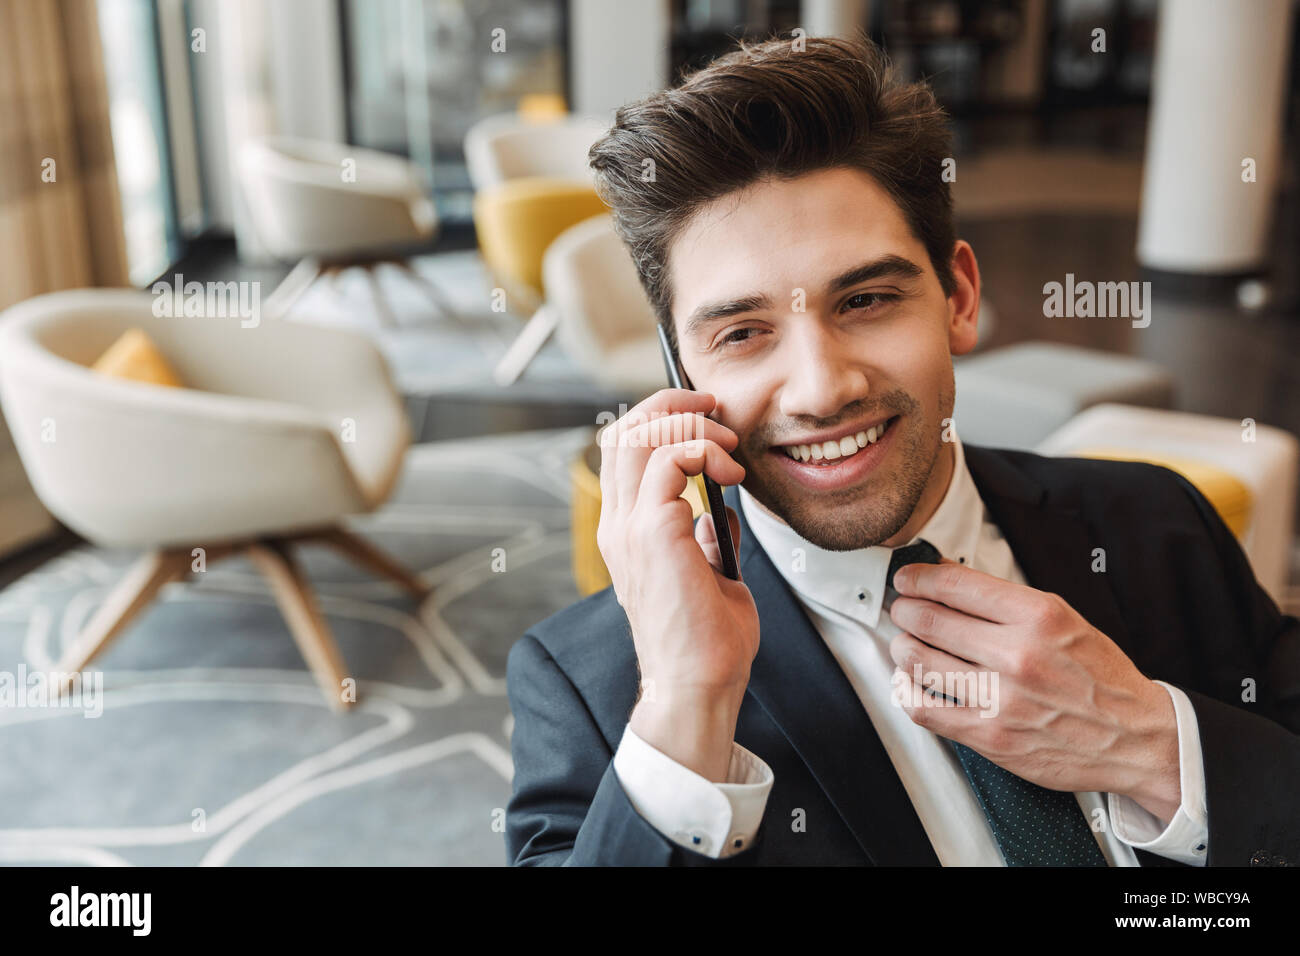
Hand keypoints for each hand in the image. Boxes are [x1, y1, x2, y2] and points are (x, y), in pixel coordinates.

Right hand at [596, 389, 758, 780]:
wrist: (699, 686)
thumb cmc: (708, 643)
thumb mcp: (710, 573)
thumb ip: (706, 537)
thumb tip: (722, 508)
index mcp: (625, 533)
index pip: (624, 451)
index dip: (661, 420)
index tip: (709, 420)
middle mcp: (617, 525)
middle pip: (625, 430)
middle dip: (672, 404)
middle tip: (716, 408)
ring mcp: (629, 528)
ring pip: (641, 434)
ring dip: (693, 426)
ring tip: (729, 448)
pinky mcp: (654, 533)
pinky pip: (670, 460)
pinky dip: (703, 451)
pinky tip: (730, 475)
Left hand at [887, 558, 1181, 821]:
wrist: (1136, 738)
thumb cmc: (1100, 678)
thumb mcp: (1064, 620)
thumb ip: (1007, 603)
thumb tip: (949, 580)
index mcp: (1038, 616)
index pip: (954, 584)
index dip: (918, 578)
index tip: (907, 580)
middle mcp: (1017, 654)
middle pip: (929, 620)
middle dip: (905, 610)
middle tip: (902, 610)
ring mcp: (1001, 697)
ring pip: (918, 661)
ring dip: (902, 647)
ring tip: (906, 644)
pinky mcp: (990, 735)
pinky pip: (923, 708)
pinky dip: (907, 690)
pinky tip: (911, 682)